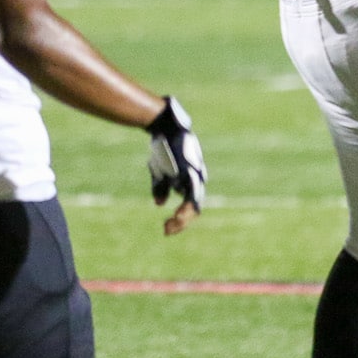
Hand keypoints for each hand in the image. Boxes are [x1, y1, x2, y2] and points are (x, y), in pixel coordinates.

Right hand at [145, 97, 205, 234]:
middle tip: (167, 230)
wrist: (164, 128)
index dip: (181, 218)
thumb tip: (160, 204)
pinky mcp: (189, 171)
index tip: (166, 228)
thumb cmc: (163, 149)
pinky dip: (185, 206)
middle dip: (182, 221)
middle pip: (195, 206)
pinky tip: (177, 215)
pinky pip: (191, 193)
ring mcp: (194, 175)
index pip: (191, 204)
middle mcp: (196, 179)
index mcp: (191, 181)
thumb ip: (161, 186)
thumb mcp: (161, 171)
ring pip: (195, 202)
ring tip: (171, 226)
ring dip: (184, 218)